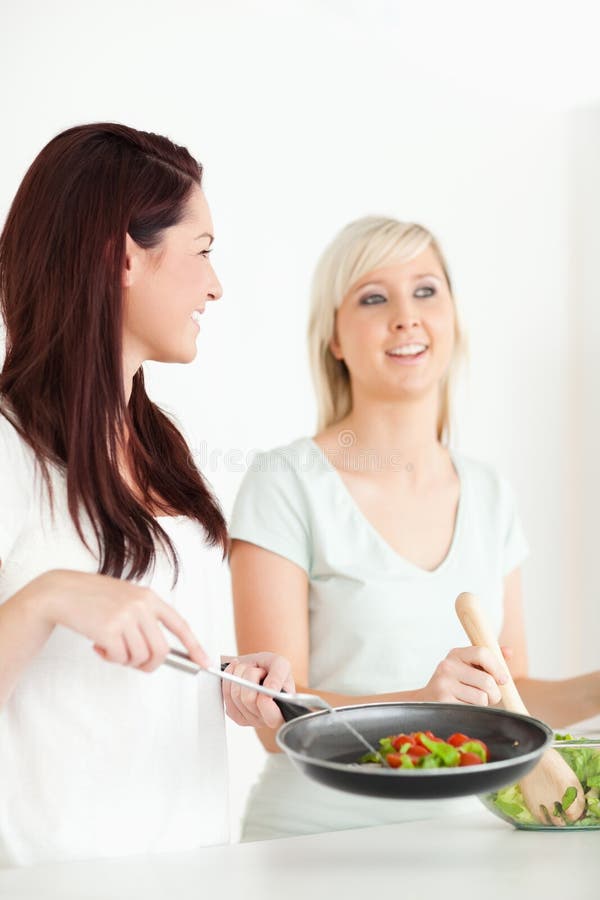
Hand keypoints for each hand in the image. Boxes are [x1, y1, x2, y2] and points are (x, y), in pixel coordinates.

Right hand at [38, 568, 209, 671]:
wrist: (63, 592)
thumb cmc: (93, 598)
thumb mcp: (125, 599)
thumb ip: (144, 619)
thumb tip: (159, 652)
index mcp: (149, 597)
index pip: (179, 624)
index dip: (194, 645)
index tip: (203, 661)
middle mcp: (141, 606)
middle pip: (161, 650)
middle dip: (149, 664)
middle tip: (134, 663)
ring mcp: (125, 617)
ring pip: (140, 657)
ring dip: (125, 660)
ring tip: (110, 647)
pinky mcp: (109, 629)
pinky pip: (120, 658)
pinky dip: (110, 658)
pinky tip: (99, 645)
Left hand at [221, 652, 294, 727]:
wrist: (257, 666)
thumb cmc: (271, 668)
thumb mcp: (281, 664)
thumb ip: (279, 676)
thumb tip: (271, 690)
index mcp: (282, 711)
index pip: (272, 717)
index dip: (264, 701)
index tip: (263, 686)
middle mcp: (265, 719)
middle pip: (248, 699)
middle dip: (250, 675)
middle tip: (257, 669)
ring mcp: (248, 719)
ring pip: (235, 696)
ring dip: (239, 674)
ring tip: (247, 668)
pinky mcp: (234, 713)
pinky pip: (225, 697)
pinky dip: (228, 680)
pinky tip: (235, 673)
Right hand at [420, 645, 507, 704]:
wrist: (427, 700)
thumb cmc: (454, 683)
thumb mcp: (468, 667)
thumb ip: (489, 659)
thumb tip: (509, 652)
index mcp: (456, 654)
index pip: (483, 653)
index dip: (498, 668)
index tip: (502, 679)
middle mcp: (448, 666)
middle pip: (487, 681)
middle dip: (494, 693)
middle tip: (488, 696)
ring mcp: (444, 684)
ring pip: (482, 698)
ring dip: (484, 704)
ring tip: (473, 701)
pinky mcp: (443, 702)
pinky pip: (472, 710)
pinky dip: (474, 711)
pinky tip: (464, 706)